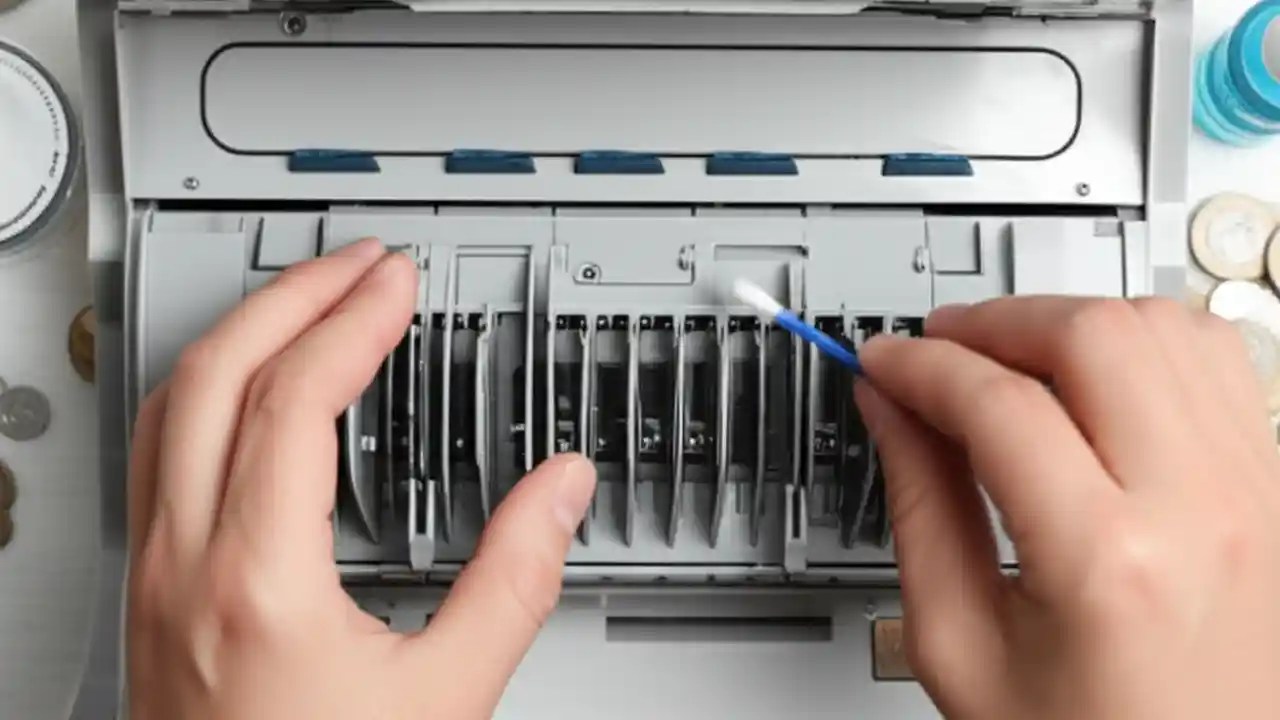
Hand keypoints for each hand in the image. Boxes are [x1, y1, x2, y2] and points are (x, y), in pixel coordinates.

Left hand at [126, 239, 596, 719]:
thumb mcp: (449, 696)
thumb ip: (516, 580)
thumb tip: (561, 491)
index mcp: (256, 582)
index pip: (295, 401)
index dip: (353, 323)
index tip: (396, 283)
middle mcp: (181, 566)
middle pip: (214, 375)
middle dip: (292, 297)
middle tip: (358, 265)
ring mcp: (151, 577)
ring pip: (169, 407)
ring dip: (242, 334)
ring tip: (307, 301)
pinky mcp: (149, 594)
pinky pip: (159, 453)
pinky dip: (210, 390)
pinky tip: (251, 390)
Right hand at [856, 297, 1279, 719]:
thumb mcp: (963, 648)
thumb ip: (921, 511)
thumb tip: (892, 411)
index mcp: (1107, 565)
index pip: (996, 403)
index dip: (918, 365)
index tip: (882, 362)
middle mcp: (1202, 511)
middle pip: (1091, 334)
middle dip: (995, 322)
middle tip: (941, 349)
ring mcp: (1256, 494)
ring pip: (1166, 326)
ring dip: (1072, 321)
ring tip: (1014, 358)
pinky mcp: (1276, 489)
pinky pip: (1220, 361)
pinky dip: (1145, 344)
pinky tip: (1096, 380)